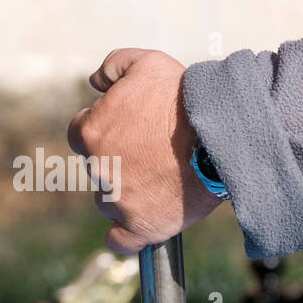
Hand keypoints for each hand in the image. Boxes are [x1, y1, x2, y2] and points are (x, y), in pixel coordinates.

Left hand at [67, 48, 221, 253]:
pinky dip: (125, 236)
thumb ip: (112, 66)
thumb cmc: (184, 96)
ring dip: (125, 193)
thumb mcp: (146, 62)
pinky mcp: (141, 226)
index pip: (82, 134)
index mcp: (92, 131)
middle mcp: (99, 168)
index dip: (104, 129)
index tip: (127, 130)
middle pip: (98, 168)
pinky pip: (120, 241)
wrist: (220, 133)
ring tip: (159, 180)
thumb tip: (94, 82)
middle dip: (118, 160)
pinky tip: (137, 225)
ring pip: (108, 201)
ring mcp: (118, 200)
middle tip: (152, 151)